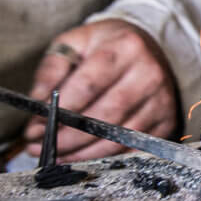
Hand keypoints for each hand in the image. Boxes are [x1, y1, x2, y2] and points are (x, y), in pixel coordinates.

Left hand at [23, 19, 178, 161]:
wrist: (145, 48)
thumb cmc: (105, 46)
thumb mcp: (74, 43)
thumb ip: (52, 69)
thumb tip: (38, 103)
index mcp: (126, 47)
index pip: (89, 84)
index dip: (60, 110)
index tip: (36, 126)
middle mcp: (150, 73)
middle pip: (105, 115)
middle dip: (68, 136)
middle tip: (40, 145)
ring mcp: (161, 100)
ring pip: (119, 136)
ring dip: (83, 152)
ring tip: (56, 154)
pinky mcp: (165, 121)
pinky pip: (132, 148)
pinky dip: (104, 157)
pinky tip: (81, 156)